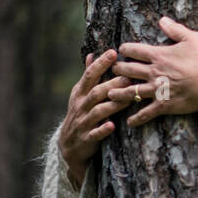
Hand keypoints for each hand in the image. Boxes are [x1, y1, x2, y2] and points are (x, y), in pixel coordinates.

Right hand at [58, 49, 133, 189]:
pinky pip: (95, 134)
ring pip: (98, 111)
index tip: (113, 52)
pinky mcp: (87, 138)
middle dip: (112, 84)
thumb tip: (91, 55)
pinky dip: (103, 130)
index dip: (100, 64)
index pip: (89, 76)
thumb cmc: (80, 114)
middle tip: (128, 77)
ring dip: (113, 105)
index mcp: (80, 93)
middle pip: (96, 92)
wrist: (69, 145)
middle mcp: (80, 106)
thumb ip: (88, 76)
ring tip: (128, 99)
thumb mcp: (80, 94)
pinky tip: (112, 126)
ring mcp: (83, 122)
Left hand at [110, 16, 197, 125]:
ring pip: (131, 91)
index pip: (135, 50)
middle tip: (113, 71)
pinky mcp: (164, 105)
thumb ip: (175, 29)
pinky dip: (137, 118)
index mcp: (159, 55)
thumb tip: (162, 20)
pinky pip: (146, 113)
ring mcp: (157, 90)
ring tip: (109, 94)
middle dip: (118, 70)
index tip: (121, 50)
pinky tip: (130, 122)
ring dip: (118, 93)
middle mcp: (154, 72)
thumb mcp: (192, 38)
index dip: (126, 49)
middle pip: (128, 70)